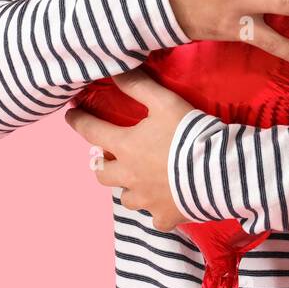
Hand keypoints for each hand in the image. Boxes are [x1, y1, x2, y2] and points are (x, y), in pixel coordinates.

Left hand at [65, 67, 193, 232]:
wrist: (218, 170)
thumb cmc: (188, 133)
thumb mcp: (164, 102)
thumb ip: (137, 86)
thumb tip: (114, 70)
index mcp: (125, 147)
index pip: (91, 132)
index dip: (78, 121)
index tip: (70, 115)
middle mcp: (129, 176)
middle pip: (102, 173)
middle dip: (101, 163)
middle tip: (107, 155)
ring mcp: (146, 200)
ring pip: (125, 198)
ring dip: (127, 187)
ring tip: (136, 179)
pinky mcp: (165, 216)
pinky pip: (154, 217)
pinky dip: (156, 210)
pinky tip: (162, 203)